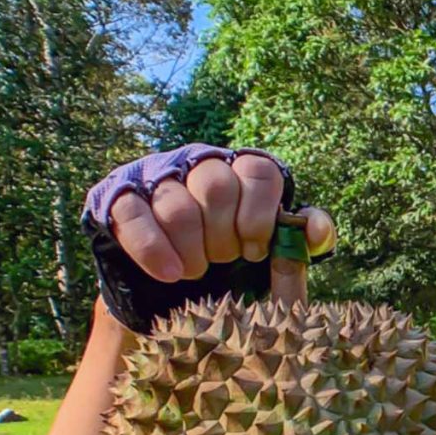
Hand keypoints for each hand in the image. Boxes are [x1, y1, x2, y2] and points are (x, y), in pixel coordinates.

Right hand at [83, 144, 336, 331]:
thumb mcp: (274, 249)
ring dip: (192, 250)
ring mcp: (157, 175)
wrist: (172, 271)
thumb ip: (301, 239)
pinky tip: (171, 273)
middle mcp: (199, 161)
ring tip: (197, 271)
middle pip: (216, 186)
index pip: (259, 170)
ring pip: (176, 206)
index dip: (261, 216)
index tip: (257, 250)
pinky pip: (134, 216)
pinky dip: (154, 250)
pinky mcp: (119, 197)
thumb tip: (316, 229)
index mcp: (240, 167)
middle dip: (224, 236)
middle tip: (225, 260)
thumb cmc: (233, 254)